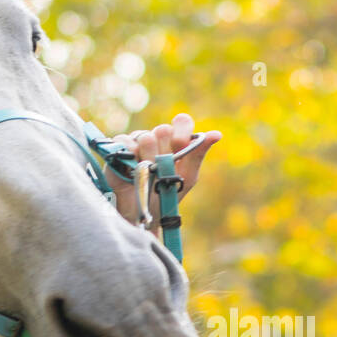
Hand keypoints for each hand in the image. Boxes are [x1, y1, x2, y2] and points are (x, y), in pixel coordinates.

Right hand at [104, 112, 221, 233]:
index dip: (181, 130)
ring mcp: (137, 142)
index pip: (182, 121)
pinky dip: (130, 158)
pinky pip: (125, 142)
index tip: (179, 144)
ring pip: (145, 137)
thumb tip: (217, 134)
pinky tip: (131, 171)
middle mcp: (157, 138)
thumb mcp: (187, 176)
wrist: (145, 214)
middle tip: (161, 169)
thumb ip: (198, 153)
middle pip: (162, 130)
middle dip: (164, 152)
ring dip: (148, 159)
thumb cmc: (167, 194)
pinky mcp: (118, 148)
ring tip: (146, 175)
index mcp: (175, 142)